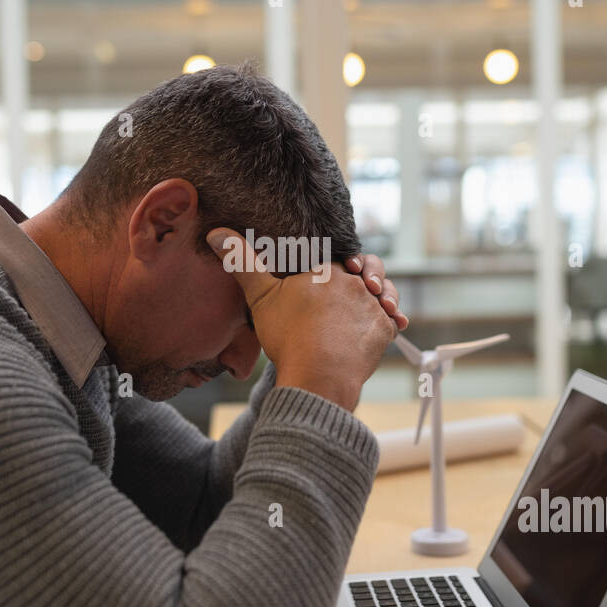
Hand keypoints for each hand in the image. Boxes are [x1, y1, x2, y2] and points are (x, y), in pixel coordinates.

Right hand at [206, 228, 397, 410]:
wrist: (319, 373)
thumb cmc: (289, 334)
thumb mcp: (260, 297)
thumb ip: (242, 262)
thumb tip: (215, 233)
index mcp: (325, 269)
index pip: (332, 257)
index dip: (329, 265)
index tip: (323, 275)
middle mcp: (353, 282)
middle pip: (360, 270)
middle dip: (359, 274)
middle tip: (352, 283)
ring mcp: (371, 305)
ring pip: (382, 290)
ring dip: (381, 292)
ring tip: (373, 298)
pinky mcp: (384, 329)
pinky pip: (392, 319)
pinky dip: (391, 319)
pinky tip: (391, 322)